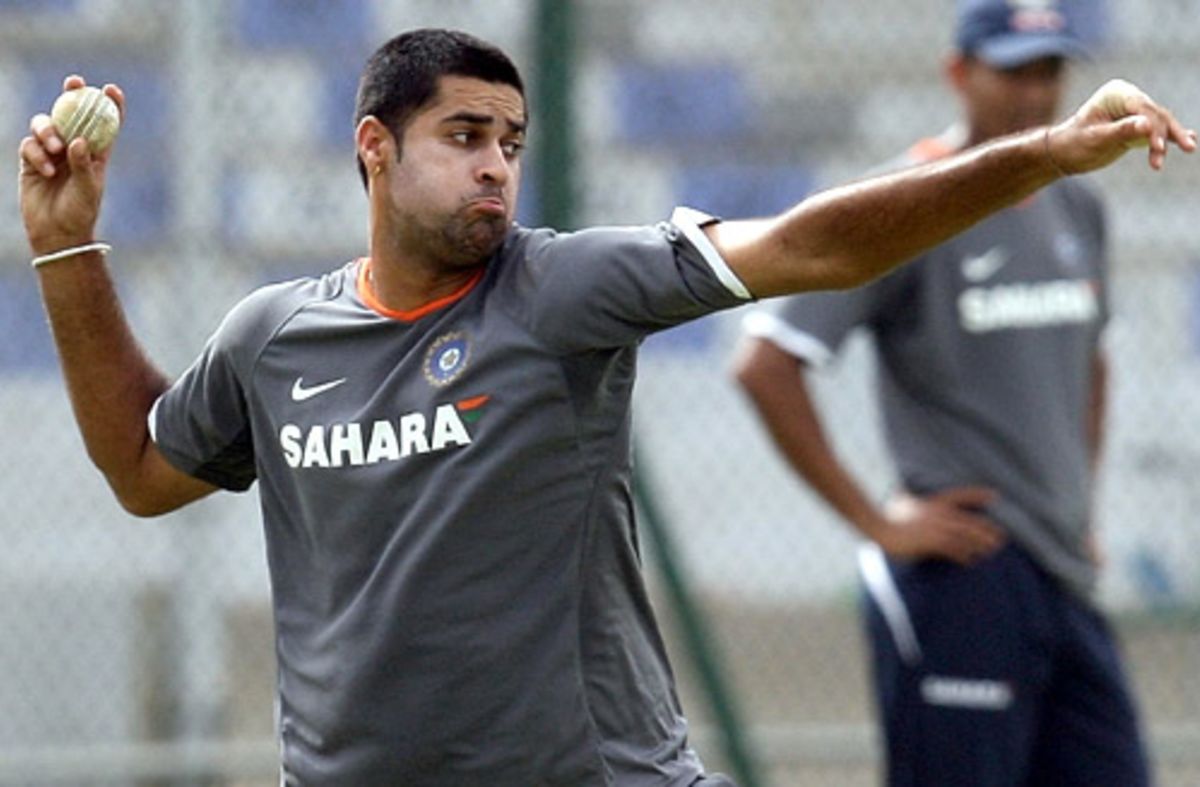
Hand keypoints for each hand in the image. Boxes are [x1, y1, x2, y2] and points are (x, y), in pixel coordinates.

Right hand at [18, 75, 124, 255]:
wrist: (57, 234)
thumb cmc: (80, 213)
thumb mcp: (88, 189)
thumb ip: (83, 165)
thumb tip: (79, 140)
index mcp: (96, 154)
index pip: (105, 124)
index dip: (109, 105)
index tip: (111, 89)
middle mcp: (73, 149)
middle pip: (71, 114)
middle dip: (72, 94)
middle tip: (74, 82)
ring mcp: (50, 153)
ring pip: (45, 124)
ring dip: (49, 130)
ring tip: (56, 148)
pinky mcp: (31, 161)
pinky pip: (29, 145)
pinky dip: (36, 153)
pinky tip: (46, 171)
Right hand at [875, 487, 1005, 565]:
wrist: (878, 527)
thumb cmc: (890, 519)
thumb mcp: (907, 507)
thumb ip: (921, 510)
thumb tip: (921, 507)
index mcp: (933, 502)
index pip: (960, 495)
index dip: (977, 495)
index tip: (995, 495)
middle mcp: (937, 513)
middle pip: (968, 520)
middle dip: (986, 528)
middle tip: (1001, 537)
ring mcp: (935, 527)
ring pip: (965, 535)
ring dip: (980, 543)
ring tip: (991, 550)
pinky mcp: (930, 541)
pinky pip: (953, 548)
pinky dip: (964, 554)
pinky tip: (970, 560)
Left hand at [1047, 79, 1195, 173]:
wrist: (1063, 154)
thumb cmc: (1073, 144)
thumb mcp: (1095, 139)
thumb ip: (1121, 131)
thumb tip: (1147, 125)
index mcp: (1117, 93)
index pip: (1142, 108)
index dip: (1153, 127)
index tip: (1158, 147)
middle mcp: (1129, 97)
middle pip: (1155, 114)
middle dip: (1165, 134)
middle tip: (1183, 149)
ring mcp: (1135, 111)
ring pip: (1160, 123)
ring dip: (1171, 138)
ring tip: (1191, 148)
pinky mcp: (1137, 126)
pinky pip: (1157, 130)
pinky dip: (1171, 136)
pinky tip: (1190, 140)